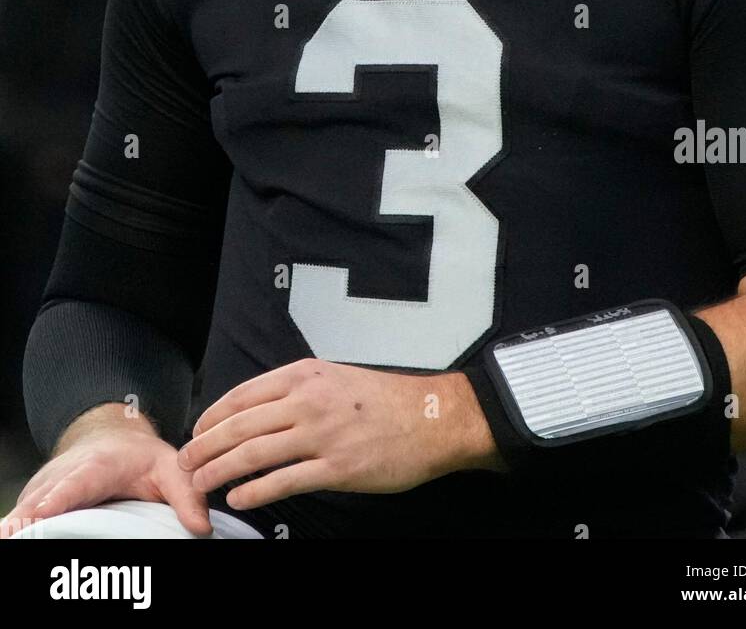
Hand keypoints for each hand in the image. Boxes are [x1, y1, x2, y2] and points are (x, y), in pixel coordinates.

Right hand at [0, 420, 211, 538]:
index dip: (59, 498)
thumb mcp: (170, 468)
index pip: (78, 483)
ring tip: (6, 536)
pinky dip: (17, 524)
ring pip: (27, 505)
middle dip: (28, 515)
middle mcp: (67, 474)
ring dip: (17, 522)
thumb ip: (186, 495)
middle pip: (43, 498)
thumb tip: (201, 527)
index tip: (43, 511)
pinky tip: (9, 536)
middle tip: (13, 532)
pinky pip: (23, 513)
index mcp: (99, 467)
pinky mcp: (36, 497)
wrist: (112, 437)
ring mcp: (48, 485)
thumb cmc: (139, 458)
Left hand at [179, 358, 502, 508]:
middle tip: (185, 462)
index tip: (196, 431)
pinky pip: (284, 482)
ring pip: (253, 454)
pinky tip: (239, 499)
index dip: (212, 416)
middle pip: (240, 425)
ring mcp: (321, 435)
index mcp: (306, 375)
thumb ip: (298, 390)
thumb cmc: (386, 400)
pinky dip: (255, 492)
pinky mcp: (336, 468)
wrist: (431, 418)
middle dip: (204, 446)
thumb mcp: (335, 378)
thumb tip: (259, 412)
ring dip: (219, 471)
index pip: (243, 395)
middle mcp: (308, 401)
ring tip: (200, 484)